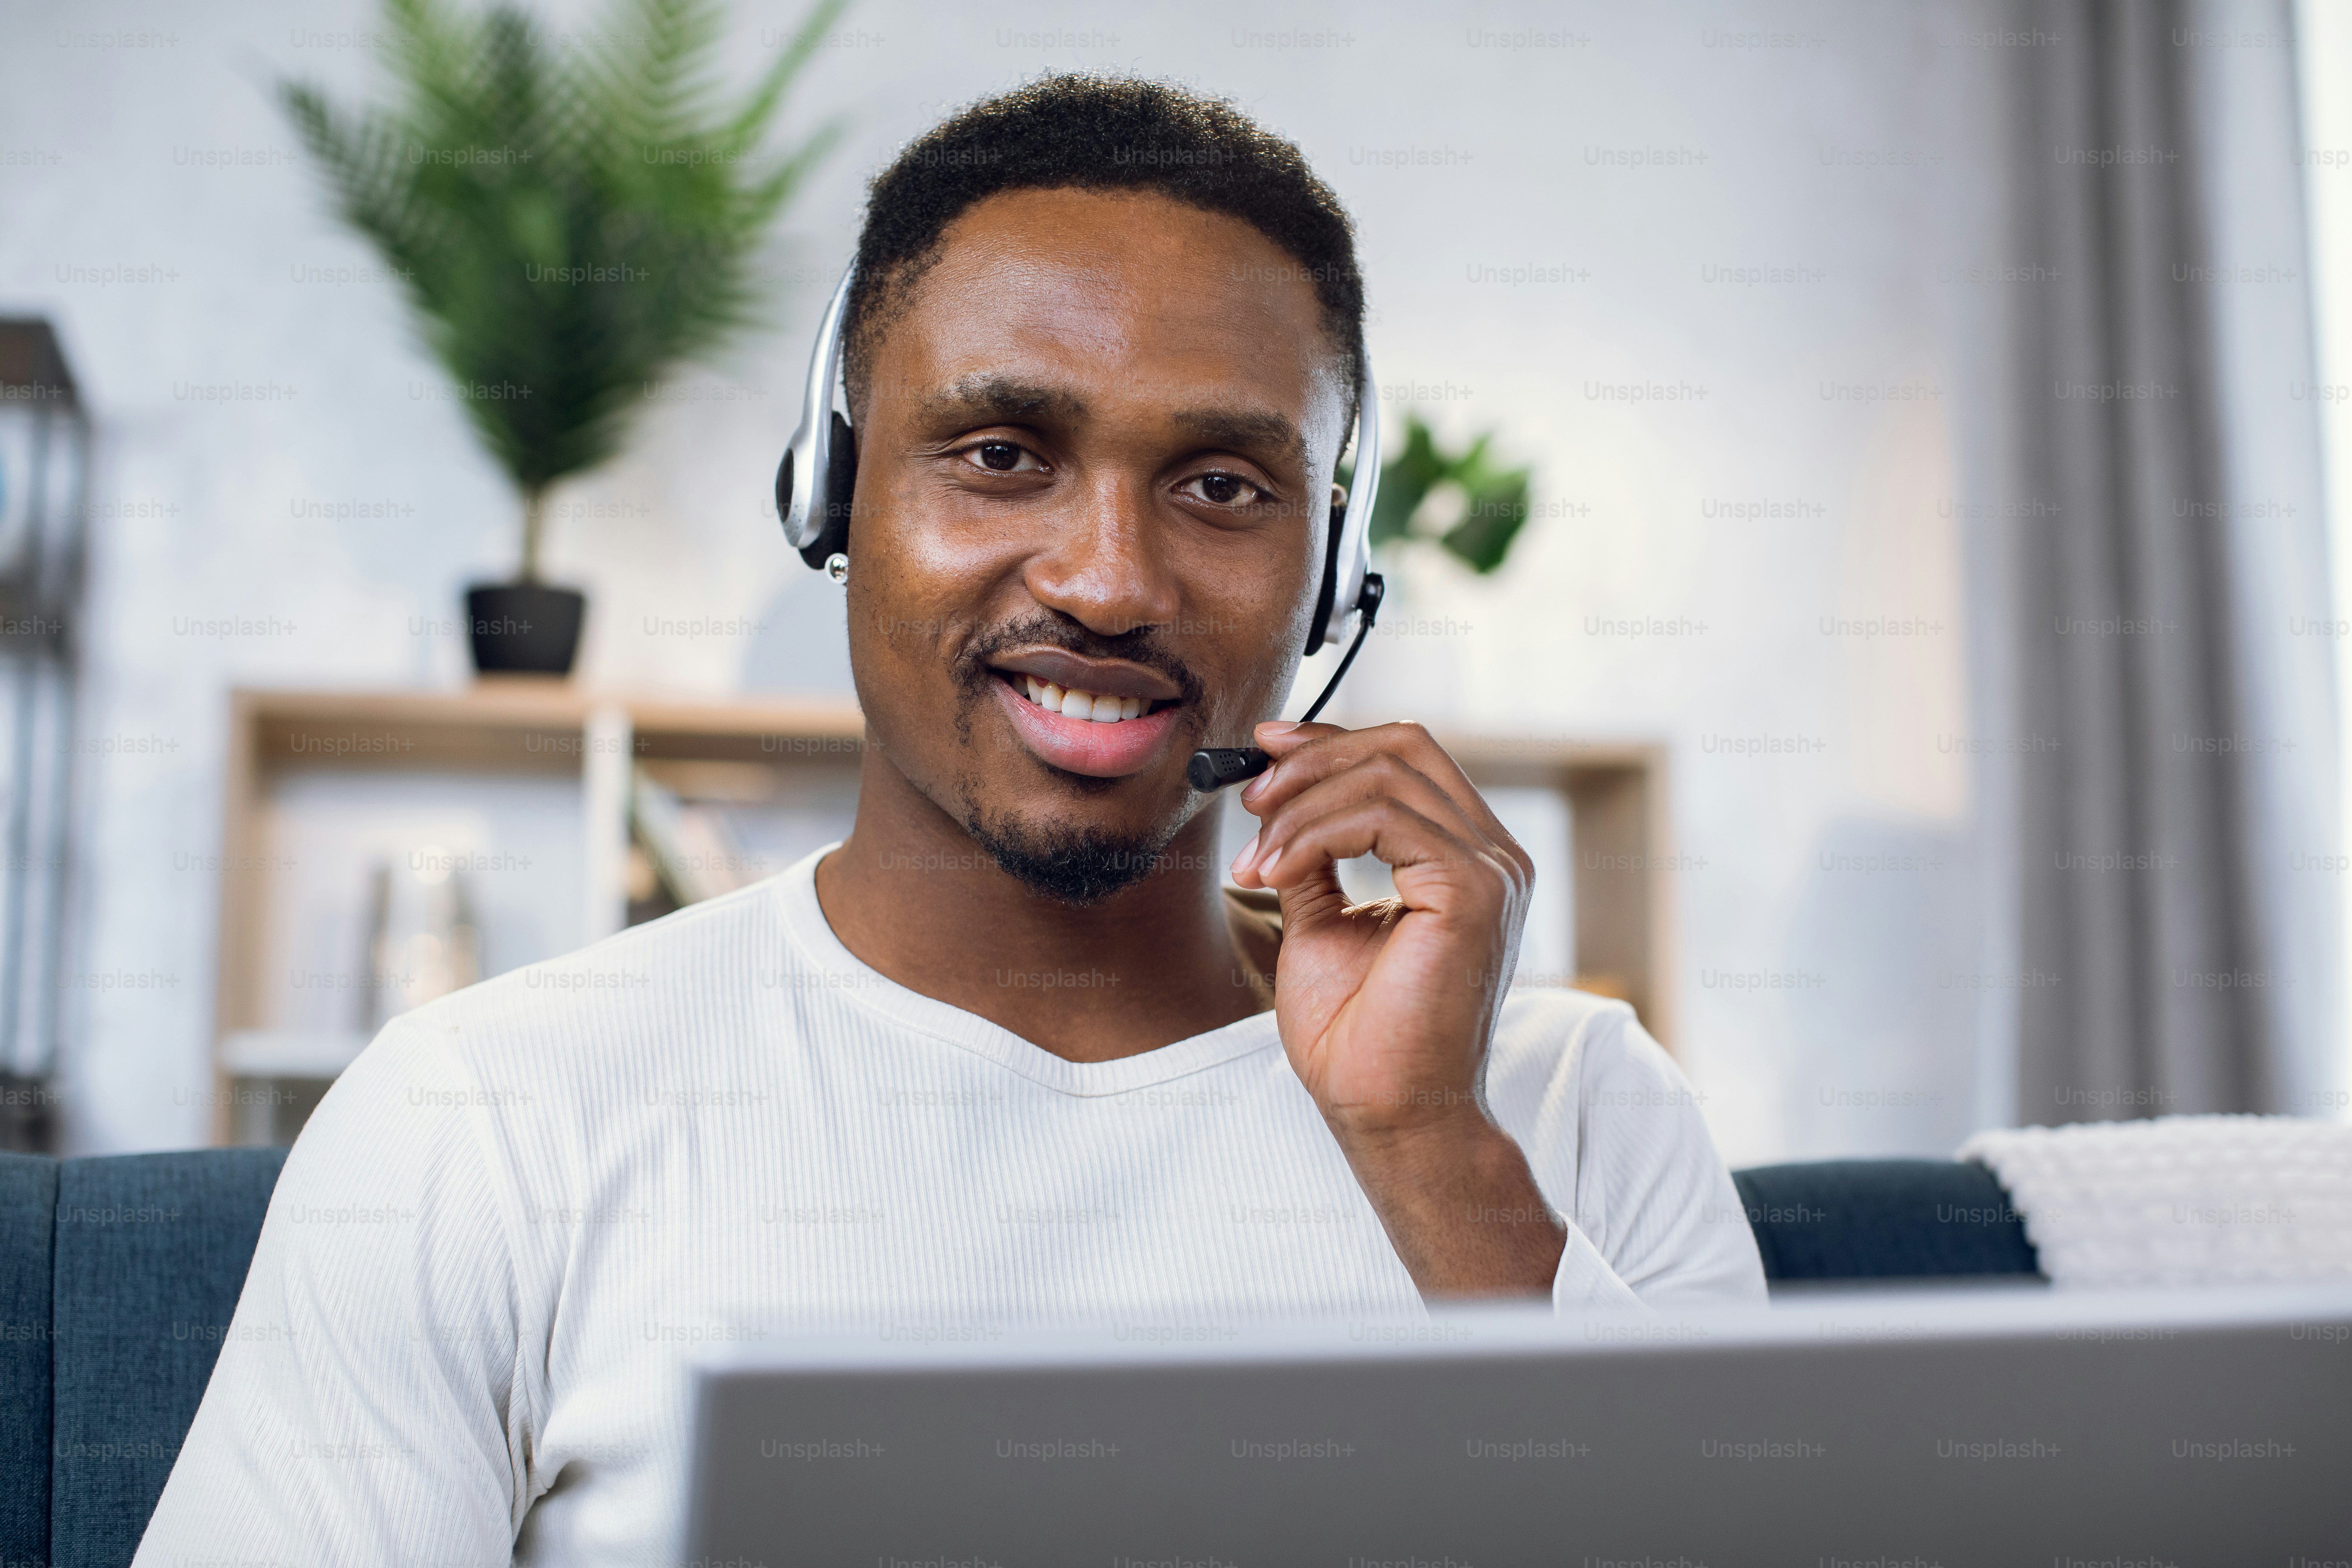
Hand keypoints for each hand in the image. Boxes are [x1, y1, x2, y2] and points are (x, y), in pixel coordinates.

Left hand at [1228, 719, 1565, 1295]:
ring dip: (1300, 806)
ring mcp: (1491, 869)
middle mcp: (1494, 855)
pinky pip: (1382, 818)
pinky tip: (1273, 869)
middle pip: (1403, 747)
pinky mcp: (1472, 889)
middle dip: (1313, 760)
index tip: (1265, 747)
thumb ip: (1316, 857)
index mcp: (1468, 859)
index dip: (1333, 740)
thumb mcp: (1323, 921)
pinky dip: (1313, 833)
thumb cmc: (1359, 1035)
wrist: (1384, 1110)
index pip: (1408, 759)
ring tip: (1252, 857)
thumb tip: (1277, 801)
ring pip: (1385, 776)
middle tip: (1248, 796)